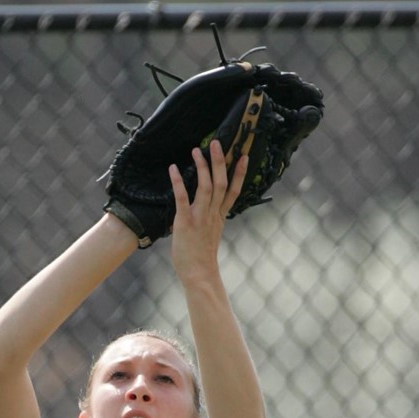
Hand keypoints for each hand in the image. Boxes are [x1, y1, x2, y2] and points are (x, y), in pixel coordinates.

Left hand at [168, 140, 248, 283]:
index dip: (240, 173)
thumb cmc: (201, 258)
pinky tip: (174, 169)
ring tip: (197, 150)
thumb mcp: (209, 235)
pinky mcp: (185, 221)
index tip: (244, 156)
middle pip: (221, 183)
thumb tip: (201, 210)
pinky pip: (182, 198)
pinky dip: (178, 182)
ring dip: (202, 167)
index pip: (233, 191)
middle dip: (220, 162)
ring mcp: (200, 217)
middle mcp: (212, 214)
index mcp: (220, 216)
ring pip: (206, 187)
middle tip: (218, 143)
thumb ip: (209, 220)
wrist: (198, 274)